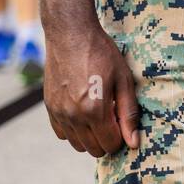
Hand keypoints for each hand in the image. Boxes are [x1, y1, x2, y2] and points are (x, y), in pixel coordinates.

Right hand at [44, 24, 139, 155]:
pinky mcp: (50, 107)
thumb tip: (133, 143)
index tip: (122, 121)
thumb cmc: (101, 53)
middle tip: (112, 117)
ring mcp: (59, 112)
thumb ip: (128, 113)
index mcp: (95, 110)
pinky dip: (73, 130)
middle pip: (94, 149)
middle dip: (106, 139)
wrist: (71, 33)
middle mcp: (74, 116)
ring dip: (89, 136)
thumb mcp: (123, 79)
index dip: (121, 137)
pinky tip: (82, 111)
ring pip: (77, 145)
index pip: (110, 145)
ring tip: (97, 114)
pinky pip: (62, 133)